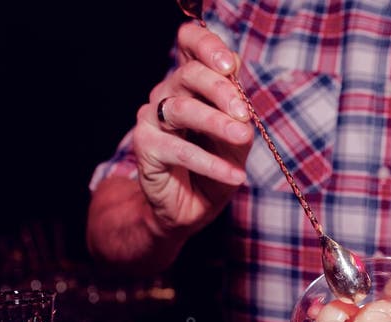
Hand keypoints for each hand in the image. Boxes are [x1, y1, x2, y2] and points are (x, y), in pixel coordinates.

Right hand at [134, 22, 254, 235]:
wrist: (190, 207)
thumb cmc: (215, 166)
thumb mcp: (236, 136)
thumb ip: (238, 111)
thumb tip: (240, 90)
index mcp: (190, 82)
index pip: (189, 44)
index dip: (207, 46)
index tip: (230, 66)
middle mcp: (167, 93)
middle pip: (189, 74)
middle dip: (221, 90)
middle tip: (244, 113)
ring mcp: (152, 118)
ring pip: (182, 109)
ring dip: (216, 123)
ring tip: (242, 137)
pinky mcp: (145, 146)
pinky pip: (180, 151)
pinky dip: (211, 163)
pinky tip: (235, 175)